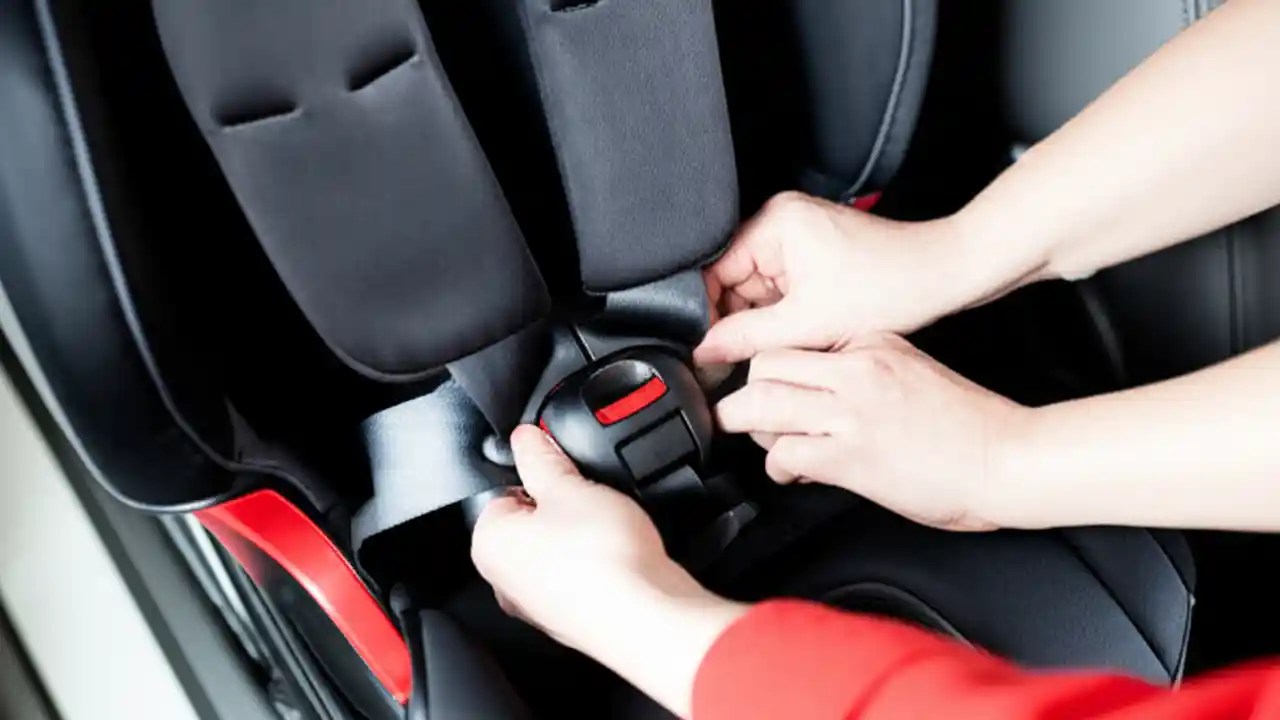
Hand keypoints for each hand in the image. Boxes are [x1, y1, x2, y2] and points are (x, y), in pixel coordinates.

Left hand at [472, 426, 745, 717]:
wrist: (648, 615)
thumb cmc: (602, 559)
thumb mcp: (570, 486)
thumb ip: (542, 457)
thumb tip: (526, 437)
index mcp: (489, 546)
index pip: (503, 492)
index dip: (538, 476)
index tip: (562, 472)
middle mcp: (506, 583)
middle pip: (530, 524)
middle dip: (560, 507)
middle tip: (589, 499)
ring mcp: (541, 606)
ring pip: (558, 552)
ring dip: (582, 536)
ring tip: (608, 529)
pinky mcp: (575, 618)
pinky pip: (582, 577)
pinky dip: (599, 563)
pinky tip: (620, 556)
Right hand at [695, 192, 980, 364]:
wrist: (943, 276)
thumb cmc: (891, 287)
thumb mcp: (809, 324)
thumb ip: (747, 338)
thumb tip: (705, 350)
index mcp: (774, 223)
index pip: (714, 271)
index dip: (710, 314)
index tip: (711, 349)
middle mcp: (781, 220)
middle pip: (734, 281)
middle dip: (742, 319)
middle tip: (753, 354)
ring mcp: (798, 235)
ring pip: (757, 290)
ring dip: (767, 319)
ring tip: (795, 337)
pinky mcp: (814, 252)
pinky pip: (781, 289)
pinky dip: (787, 314)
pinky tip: (807, 328)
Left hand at [713, 334, 1027, 530]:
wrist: (1006, 458)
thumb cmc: (966, 424)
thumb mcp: (909, 369)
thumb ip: (861, 370)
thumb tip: (815, 390)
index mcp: (871, 344)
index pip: (794, 342)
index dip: (773, 371)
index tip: (775, 392)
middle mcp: (855, 370)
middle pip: (764, 366)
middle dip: (744, 394)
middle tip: (748, 416)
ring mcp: (851, 413)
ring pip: (761, 405)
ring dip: (750, 428)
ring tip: (764, 441)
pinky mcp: (850, 456)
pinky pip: (783, 452)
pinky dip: (778, 466)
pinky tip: (793, 472)